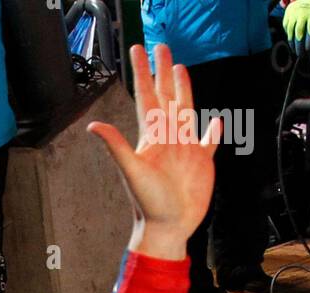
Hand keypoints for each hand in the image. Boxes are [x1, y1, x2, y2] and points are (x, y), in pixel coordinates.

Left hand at [88, 44, 219, 261]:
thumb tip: (93, 126)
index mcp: (151, 137)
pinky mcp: (202, 162)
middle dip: (163, 72)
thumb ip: (116, 146)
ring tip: (181, 69)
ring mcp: (185, 149)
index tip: (138, 51)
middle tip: (161, 48)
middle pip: (165, 96)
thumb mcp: (131, 171)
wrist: (168, 227)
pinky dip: (213, 131)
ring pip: (185, 110)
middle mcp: (167, 138)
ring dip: (183, 90)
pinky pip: (208, 142)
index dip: (143, 73)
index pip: (146, 97)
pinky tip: (215, 122)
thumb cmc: (148, 203)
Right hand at [282, 0, 309, 53]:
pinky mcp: (287, 14)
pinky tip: (291, 41)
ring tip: (295, 51)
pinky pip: (286, 27)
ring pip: (291, 31)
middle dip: (299, 45)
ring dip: (292, 43)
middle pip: (299, 32)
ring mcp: (293, 14)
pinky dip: (288, 35)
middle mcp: (302, 12)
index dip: (309, 41)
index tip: (308, 50)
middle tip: (301, 55)